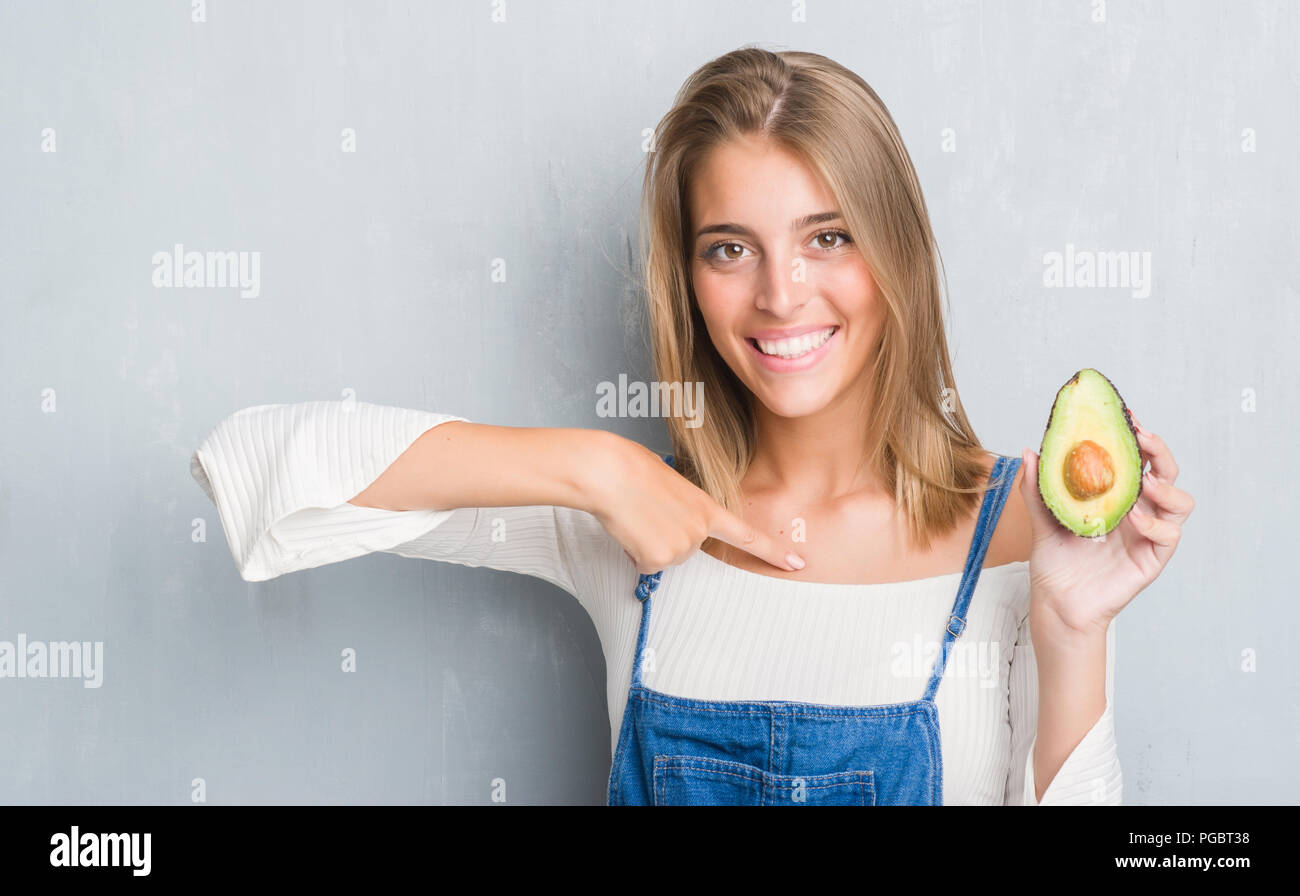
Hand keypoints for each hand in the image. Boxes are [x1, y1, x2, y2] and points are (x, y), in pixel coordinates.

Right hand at [584, 433, 803, 575]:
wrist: (610, 473)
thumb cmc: (632, 469)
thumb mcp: (672, 485)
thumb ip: (683, 510)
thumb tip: (667, 536)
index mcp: (707, 507)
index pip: (747, 535)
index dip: (773, 552)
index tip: (798, 564)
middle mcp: (700, 530)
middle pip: (685, 550)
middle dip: (665, 538)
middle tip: (647, 512)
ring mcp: (682, 547)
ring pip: (664, 559)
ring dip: (647, 544)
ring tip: (636, 517)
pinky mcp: (659, 559)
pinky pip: (646, 565)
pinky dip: (634, 551)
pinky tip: (629, 529)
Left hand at [1018, 413, 1194, 634]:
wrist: (1056, 603)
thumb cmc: (1054, 562)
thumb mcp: (1042, 519)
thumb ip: (1037, 487)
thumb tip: (1029, 451)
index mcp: (1117, 497)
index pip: (1138, 460)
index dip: (1138, 437)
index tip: (1126, 416)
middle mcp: (1139, 511)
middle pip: (1168, 473)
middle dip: (1160, 451)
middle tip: (1141, 437)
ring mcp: (1149, 534)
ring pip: (1181, 502)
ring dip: (1166, 486)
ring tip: (1143, 481)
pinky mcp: (1152, 558)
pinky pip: (1169, 534)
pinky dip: (1154, 522)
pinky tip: (1132, 518)